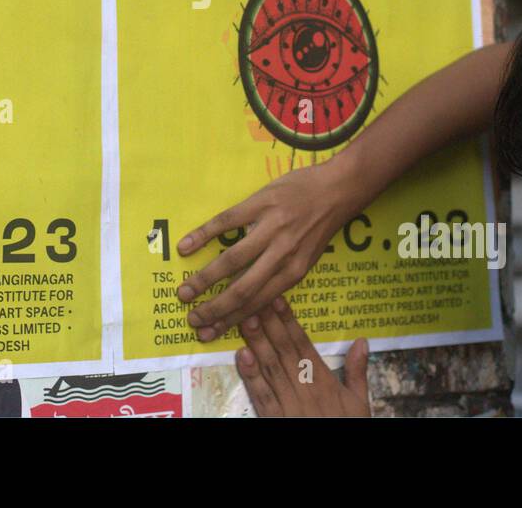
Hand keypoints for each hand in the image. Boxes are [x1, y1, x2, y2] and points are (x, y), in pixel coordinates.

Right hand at [177, 159, 362, 340]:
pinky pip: (226, 222)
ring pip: (232, 260)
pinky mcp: (260, 204)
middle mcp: (282, 255)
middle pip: (242, 289)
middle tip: (192, 319)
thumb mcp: (307, 258)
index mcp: (293, 272)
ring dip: (204, 279)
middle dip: (214, 309)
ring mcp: (270, 228)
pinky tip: (185, 247)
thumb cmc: (320, 225)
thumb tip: (254, 301)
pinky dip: (203, 235)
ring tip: (184, 293)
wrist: (337, 189)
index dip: (231, 320)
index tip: (210, 332)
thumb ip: (281, 277)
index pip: (257, 303)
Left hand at [237, 298, 370, 416]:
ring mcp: (290, 406)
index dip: (290, 322)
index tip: (278, 299)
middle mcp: (307, 390)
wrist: (339, 460)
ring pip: (272, 369)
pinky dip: (252, 377)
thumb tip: (362, 340)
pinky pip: (262, 397)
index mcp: (326, 382)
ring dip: (258, 343)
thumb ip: (358, 372)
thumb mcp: (360, 403)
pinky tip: (242, 357)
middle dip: (270, 324)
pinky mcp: (276, 421)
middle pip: (285, 352)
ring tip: (245, 319)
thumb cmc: (346, 428)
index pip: (304, 345)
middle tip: (256, 300)